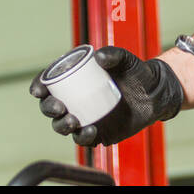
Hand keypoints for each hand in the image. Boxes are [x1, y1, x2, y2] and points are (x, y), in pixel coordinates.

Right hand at [29, 46, 184, 145]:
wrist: (155, 92)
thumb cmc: (136, 72)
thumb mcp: (125, 59)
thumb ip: (113, 54)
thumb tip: (99, 59)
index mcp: (75, 79)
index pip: (50, 82)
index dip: (39, 85)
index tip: (39, 89)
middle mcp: (75, 99)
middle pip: (50, 107)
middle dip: (48, 108)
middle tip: (59, 106)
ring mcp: (85, 117)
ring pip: (62, 126)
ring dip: (62, 126)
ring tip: (74, 121)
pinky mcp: (98, 132)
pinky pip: (83, 139)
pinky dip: (83, 137)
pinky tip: (91, 131)